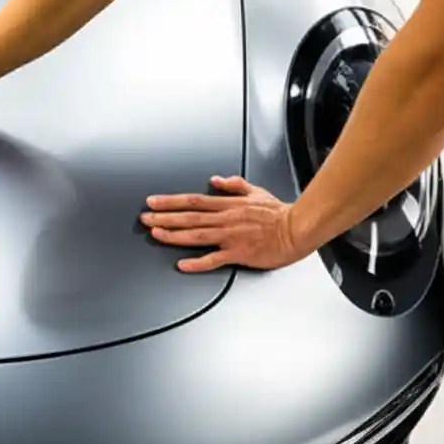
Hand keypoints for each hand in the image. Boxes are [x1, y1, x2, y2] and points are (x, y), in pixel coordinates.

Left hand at [140, 175, 310, 272]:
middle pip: (189, 216)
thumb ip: (234, 185)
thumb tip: (216, 180)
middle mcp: (226, 219)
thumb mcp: (256, 191)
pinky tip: (182, 264)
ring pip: (196, 235)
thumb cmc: (279, 213)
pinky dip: (198, 262)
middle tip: (145, 218)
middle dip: (164, 217)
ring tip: (156, 234)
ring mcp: (231, 236)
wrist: (298, 229)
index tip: (154, 201)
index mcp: (229, 205)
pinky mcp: (239, 253)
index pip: (194, 200)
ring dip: (174, 235)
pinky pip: (214, 258)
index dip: (171, 201)